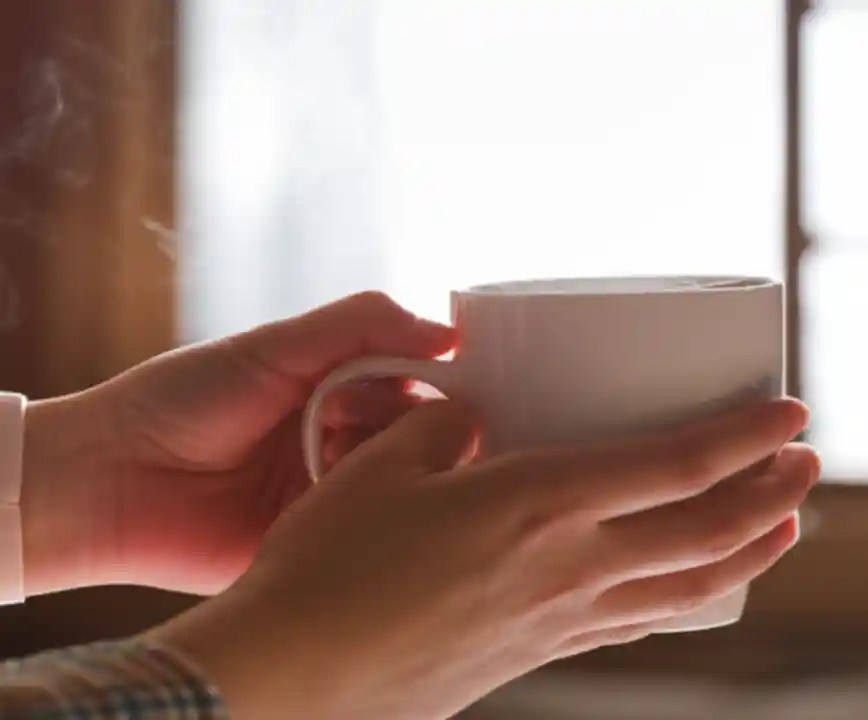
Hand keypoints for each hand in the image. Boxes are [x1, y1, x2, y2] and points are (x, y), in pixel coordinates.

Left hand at [21, 292, 453, 595]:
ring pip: (401, 481)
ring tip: (348, 459)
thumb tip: (448, 332)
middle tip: (375, 423)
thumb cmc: (179, 401)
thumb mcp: (274, 346)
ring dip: (388, 468)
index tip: (454, 380)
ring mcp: (332, 496)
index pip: (416, 382)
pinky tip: (360, 505)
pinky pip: (368, 534)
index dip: (435, 379)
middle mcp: (342, 443)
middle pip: (417, 432)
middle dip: (409, 423)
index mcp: (336, 391)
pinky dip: (371, 516)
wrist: (107, 482)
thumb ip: (360, 326)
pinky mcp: (318, 547)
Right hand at [150, 398, 816, 719]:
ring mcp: (561, 618)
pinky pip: (639, 620)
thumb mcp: (385, 465)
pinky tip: (692, 585)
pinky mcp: (538, 653)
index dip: (746, 437)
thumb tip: (477, 421)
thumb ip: (447, 428)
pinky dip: (687, 597)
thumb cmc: (327, 567)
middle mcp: (570, 564)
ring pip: (689, 585)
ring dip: (748, 551)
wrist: (294, 678)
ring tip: (784, 527)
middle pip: (707, 530)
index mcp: (541, 501)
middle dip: (772, 495)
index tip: (794, 413)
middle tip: (807, 465)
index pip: (678, 465)